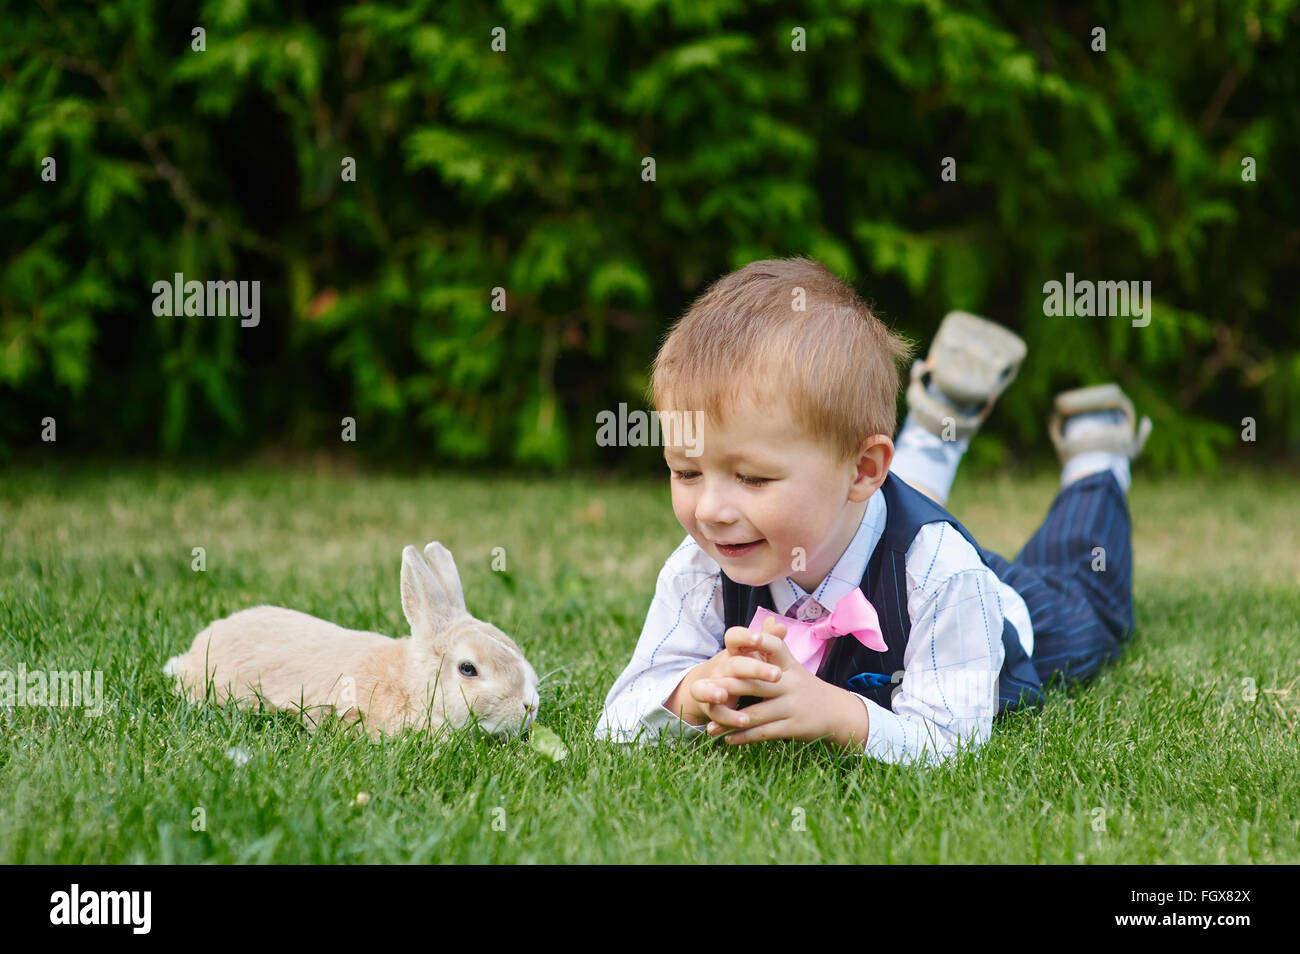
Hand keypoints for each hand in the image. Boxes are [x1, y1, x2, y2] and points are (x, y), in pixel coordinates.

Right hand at [687, 616, 788, 722]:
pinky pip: (716, 713)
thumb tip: (779, 624)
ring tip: (725, 696)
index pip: (734, 638)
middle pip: (734, 665)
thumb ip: (768, 641)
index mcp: (734, 653)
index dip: (744, 637)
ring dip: (716, 692)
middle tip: (777, 675)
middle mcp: (723, 668)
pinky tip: (742, 722)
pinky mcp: (712, 708)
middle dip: (754, 669)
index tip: (759, 638)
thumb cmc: (745, 669)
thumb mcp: (756, 656)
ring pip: (711, 688)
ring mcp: (714, 687)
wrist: (718, 690)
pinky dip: (726, 718)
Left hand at [702, 617, 864, 745]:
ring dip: (729, 720)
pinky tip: (728, 739)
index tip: (732, 646)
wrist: (837, 713)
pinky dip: (744, 737)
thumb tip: (766, 621)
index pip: (773, 645)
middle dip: (728, 688)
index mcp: (788, 664)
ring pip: (755, 713)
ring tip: (710, 726)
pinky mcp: (794, 727)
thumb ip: (775, 647)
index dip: (756, 641)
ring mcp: (793, 706)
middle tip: (705, 691)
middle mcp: (791, 683)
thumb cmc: (803, 686)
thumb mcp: (792, 666)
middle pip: (755, 682)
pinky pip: (764, 732)